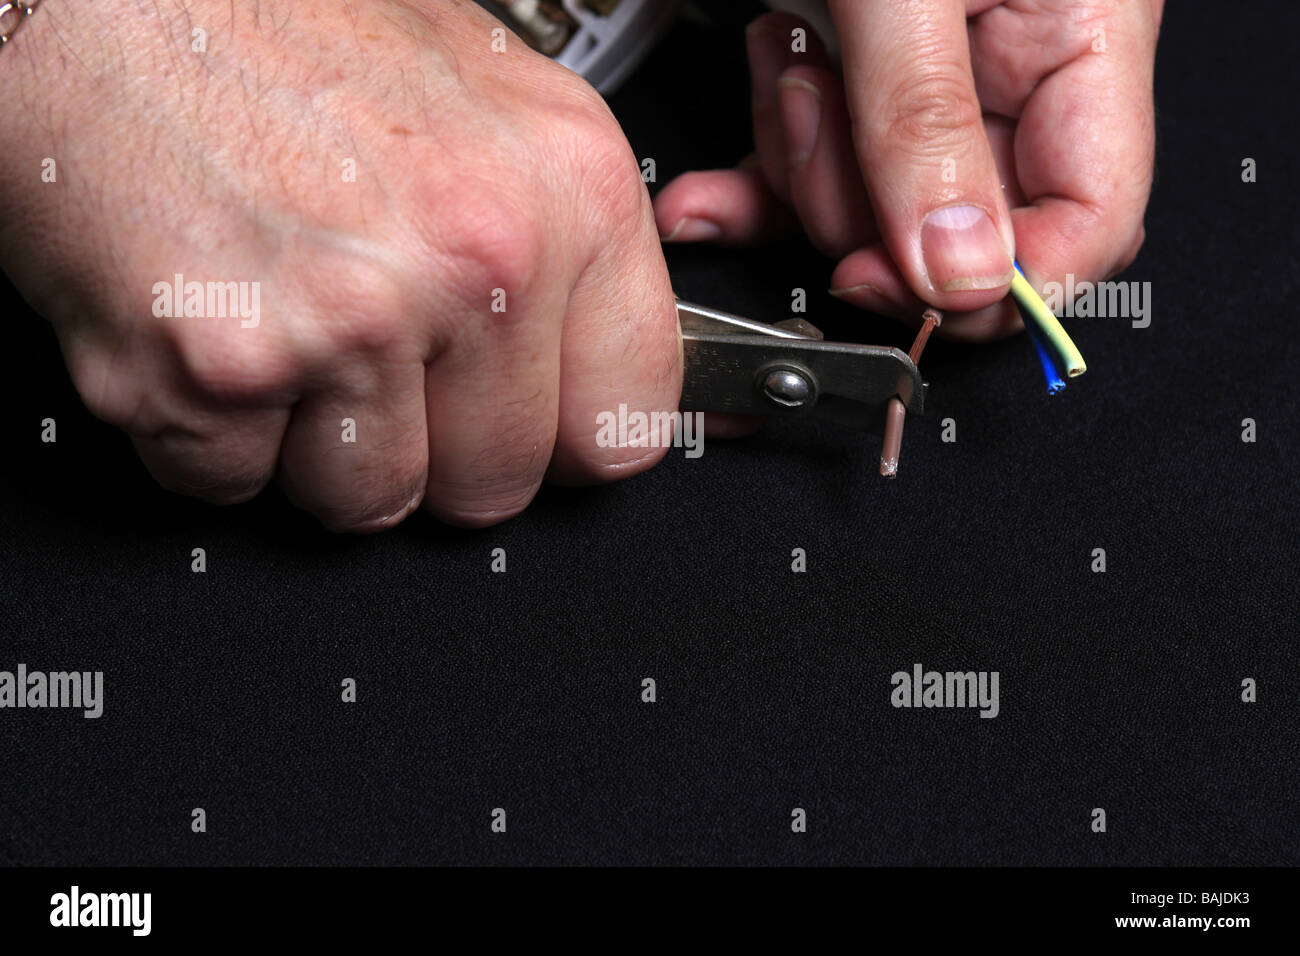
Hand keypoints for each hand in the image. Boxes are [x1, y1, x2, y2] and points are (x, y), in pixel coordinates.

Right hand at [0, 0, 678, 528]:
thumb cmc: (275, 24)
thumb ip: (556, 243)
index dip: (566, 437)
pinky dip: (211, 432)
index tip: (531, 425)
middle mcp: (474, 258)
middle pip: (492, 484)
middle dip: (429, 446)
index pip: (624, 420)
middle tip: (373, 355)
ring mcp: (347, 320)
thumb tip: (584, 353)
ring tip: (284, 322)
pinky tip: (213, 324)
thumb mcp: (483, 102)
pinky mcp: (218, 369)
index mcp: (567, 191)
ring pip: (368, 501)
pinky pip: (236, 483)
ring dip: (317, 443)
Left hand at [655, 0, 1161, 340]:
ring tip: (791, 71)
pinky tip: (711, 198)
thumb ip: (928, 126)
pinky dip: (754, 186)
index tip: (919, 292)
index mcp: (1081, 32)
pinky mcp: (851, 81)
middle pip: (963, 227)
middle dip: (873, 208)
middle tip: (830, 132)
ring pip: (875, 211)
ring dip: (805, 173)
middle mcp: (1012, 65)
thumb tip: (960, 273)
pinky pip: (812, 177)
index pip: (1091, 217)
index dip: (1010, 278)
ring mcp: (927, 79)